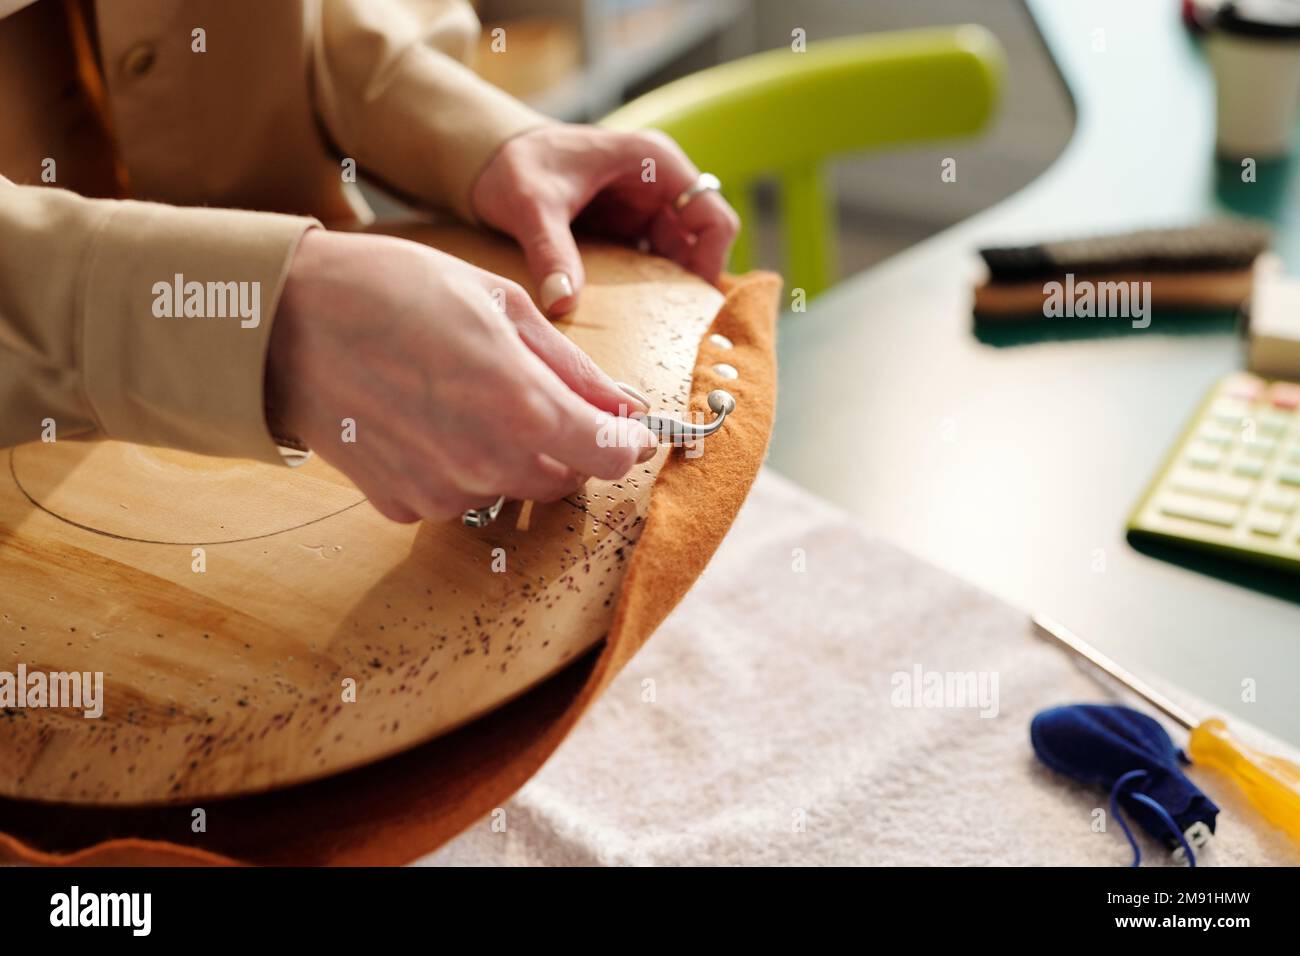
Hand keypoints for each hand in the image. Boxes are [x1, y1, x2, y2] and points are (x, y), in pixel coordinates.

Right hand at [267, 229, 656, 522]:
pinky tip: (429, 419)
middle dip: (569, 442)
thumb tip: (625, 405)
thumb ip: (571, 366)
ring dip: (516, 453)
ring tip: (469, 395)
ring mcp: (443, 491)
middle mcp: (487, 463)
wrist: (286, 321)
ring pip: (514, 488)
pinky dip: (462, 465)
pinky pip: (460, 495)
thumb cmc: (395, 292)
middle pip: (566, 477)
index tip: (625, 425)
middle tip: (534, 390)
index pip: (611, 457)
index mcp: (522, 408)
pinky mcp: (403, 504)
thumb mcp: (501, 304)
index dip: (627, 441)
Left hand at [471, 124, 739, 316]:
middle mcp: (658, 183)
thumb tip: (562, 305)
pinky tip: (630, 317)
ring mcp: (644, 207)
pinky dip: (647, 288)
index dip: (712, 260)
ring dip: (668, 289)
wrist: (487, 158)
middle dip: (689, 282)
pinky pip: (652, 263)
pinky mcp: (626, 228)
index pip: (712, 215)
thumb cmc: (512, 163)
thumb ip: (549, 252)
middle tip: (673, 328)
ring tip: (654, 328)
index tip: (689, 303)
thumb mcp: (531, 206)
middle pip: (701, 242)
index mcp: (654, 162)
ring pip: (679, 256)